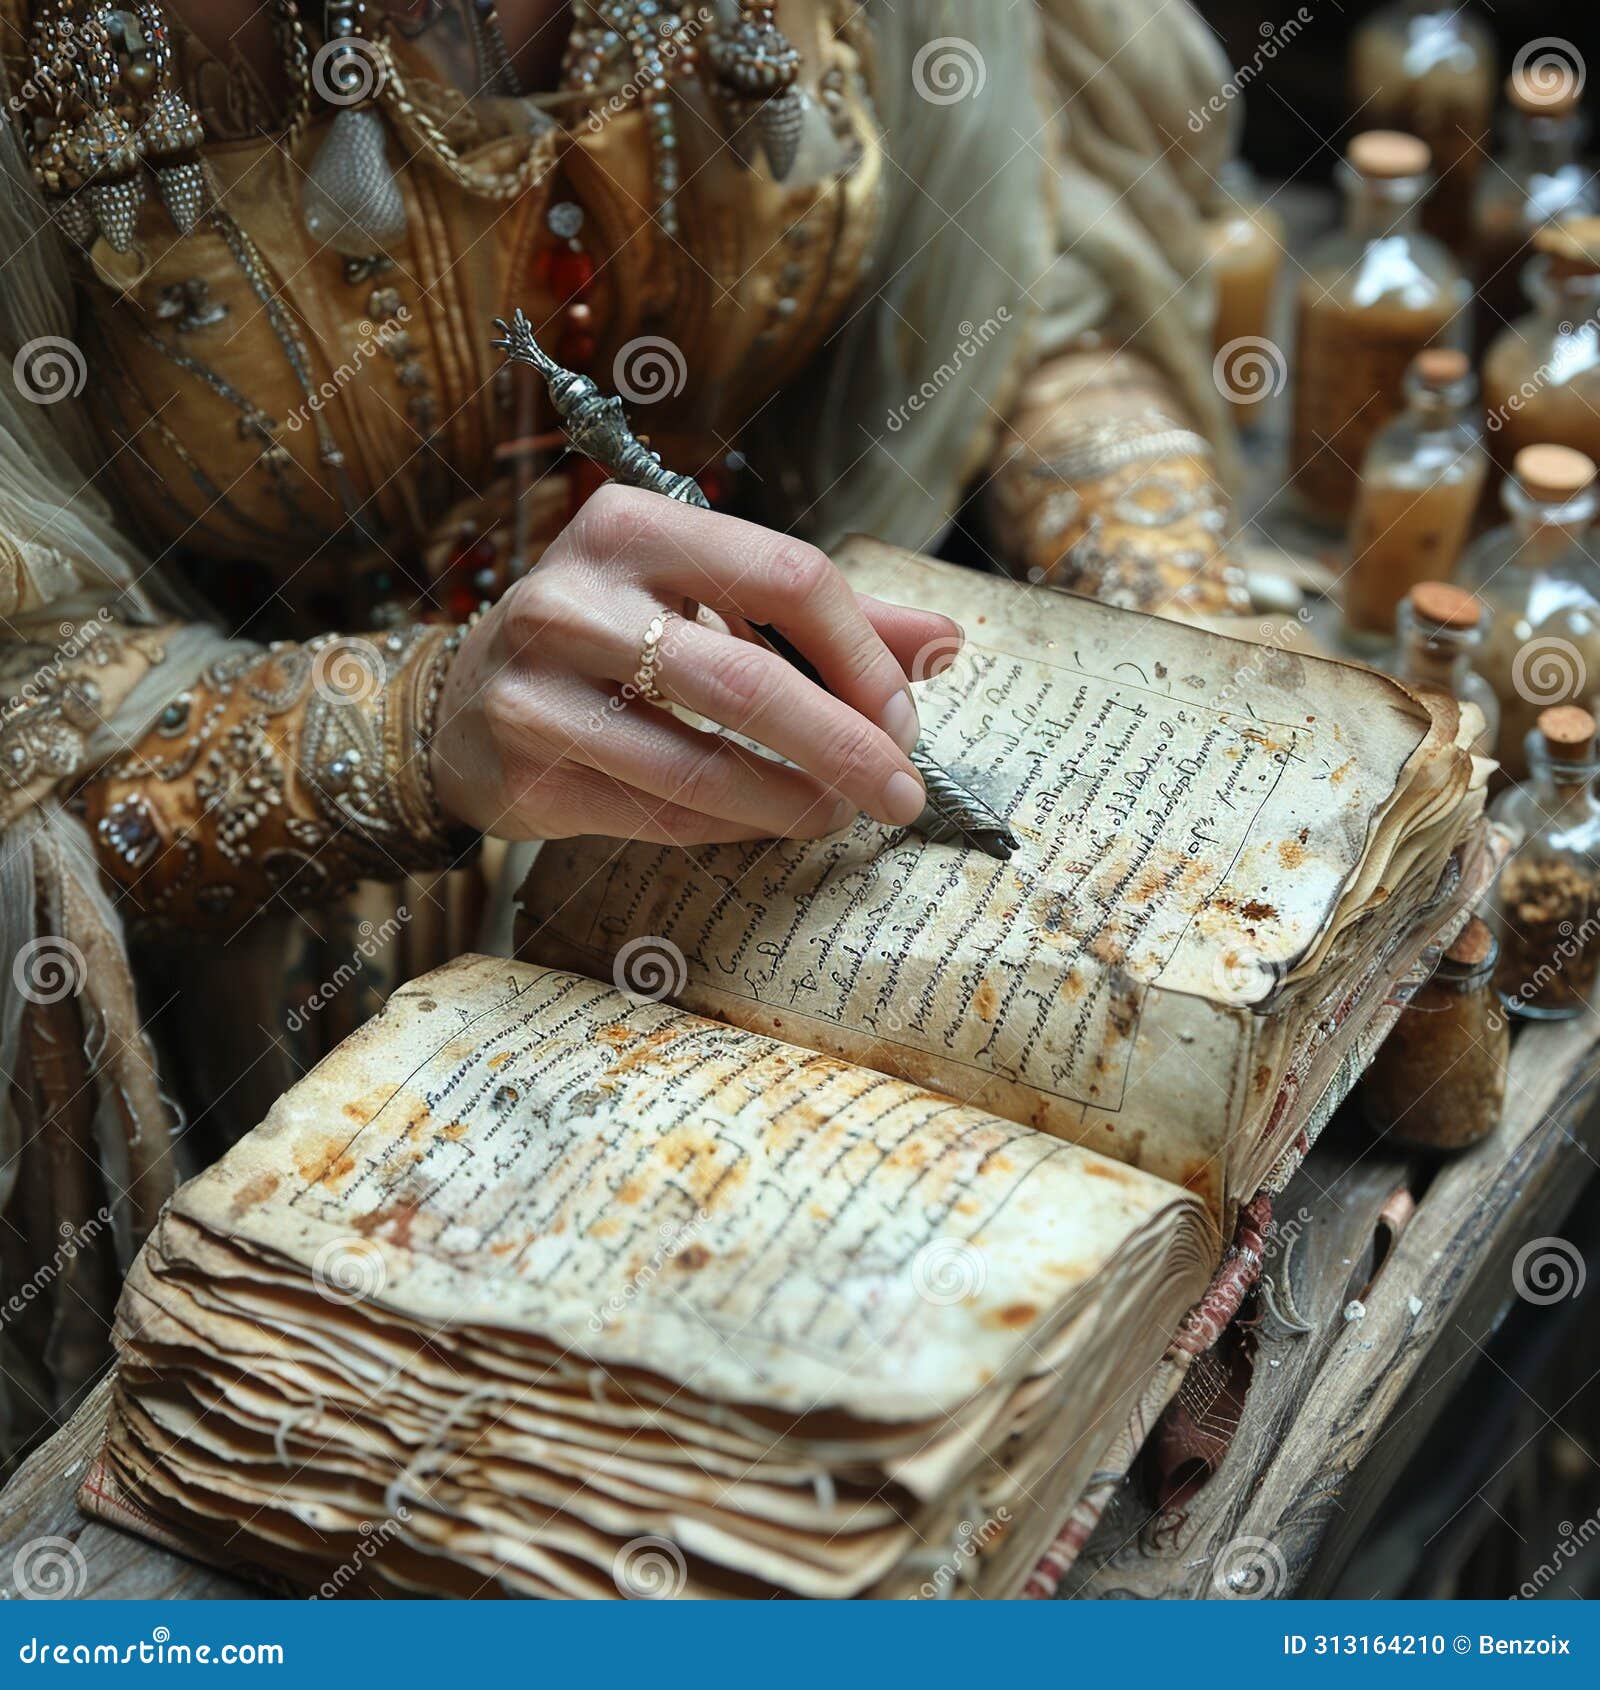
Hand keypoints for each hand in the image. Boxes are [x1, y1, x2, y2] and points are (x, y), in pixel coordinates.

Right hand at [429, 487, 962, 844]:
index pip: (788, 575)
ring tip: (840, 813)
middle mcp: (577, 591)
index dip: (862, 657)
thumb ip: (824, 620)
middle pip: (749, 678)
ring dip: (793, 800)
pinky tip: (769, 821)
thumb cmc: (615, 643)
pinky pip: (659, 811)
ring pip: (701, 762)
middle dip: (846, 746)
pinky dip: (734, 825)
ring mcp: (538, 679)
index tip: (904, 718)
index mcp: (638, 523)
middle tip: (901, 793)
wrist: (466, 702)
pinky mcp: (525, 761)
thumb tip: (946, 644)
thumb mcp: (707, 602)